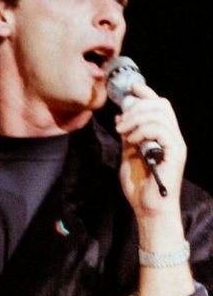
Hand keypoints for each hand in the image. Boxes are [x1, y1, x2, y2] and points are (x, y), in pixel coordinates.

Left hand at [111, 75, 186, 216]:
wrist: (148, 208)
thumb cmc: (140, 185)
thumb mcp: (128, 154)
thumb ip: (128, 135)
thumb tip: (121, 116)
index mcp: (163, 135)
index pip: (160, 106)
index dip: (146, 93)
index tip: (131, 88)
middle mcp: (173, 137)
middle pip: (161, 105)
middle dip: (137, 107)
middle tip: (120, 123)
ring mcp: (175, 144)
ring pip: (159, 115)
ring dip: (136, 119)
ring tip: (122, 132)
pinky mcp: (175, 153)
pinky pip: (160, 130)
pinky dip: (142, 131)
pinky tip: (132, 141)